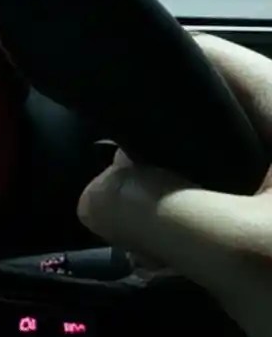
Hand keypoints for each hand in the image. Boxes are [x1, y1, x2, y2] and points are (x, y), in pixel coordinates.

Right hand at [80, 34, 271, 336]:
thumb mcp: (242, 253)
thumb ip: (153, 209)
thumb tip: (95, 196)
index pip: (201, 59)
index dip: (139, 88)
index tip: (96, 142)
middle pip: (204, 122)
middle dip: (153, 170)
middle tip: (130, 224)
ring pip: (221, 180)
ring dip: (179, 216)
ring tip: (159, 259)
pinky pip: (242, 222)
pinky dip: (211, 244)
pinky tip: (195, 277)